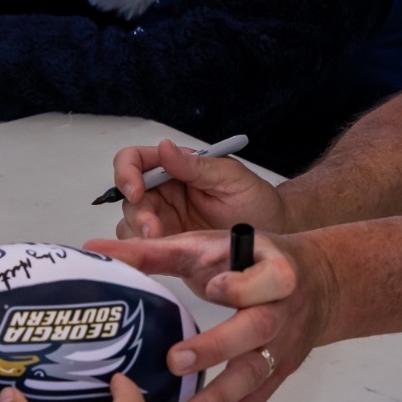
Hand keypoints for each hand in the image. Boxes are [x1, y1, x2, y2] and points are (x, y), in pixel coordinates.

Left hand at [95, 230, 334, 401]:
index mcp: (273, 271)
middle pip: (259, 329)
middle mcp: (283, 311)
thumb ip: (154, 250)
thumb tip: (93, 247)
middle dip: (220, 346)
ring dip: (222, 400)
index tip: (213, 288)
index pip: (269, 278)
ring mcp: (282, 347)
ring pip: (255, 375)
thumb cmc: (250, 259)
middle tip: (177, 362)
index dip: (244, 284)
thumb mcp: (210, 246)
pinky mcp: (277, 375)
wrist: (318, 282)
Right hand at [111, 139, 286, 238]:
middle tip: (154, 229)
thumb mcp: (231, 178)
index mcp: (176, 168)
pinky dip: (141, 250)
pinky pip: (141, 246)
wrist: (274, 234)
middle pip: (128, 195)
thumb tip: (164, 147)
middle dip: (136, 212)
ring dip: (137, 232)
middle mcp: (165, 192)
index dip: (127, 172)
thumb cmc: (257, 201)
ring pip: (130, 222)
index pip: (136, 160)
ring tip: (160, 242)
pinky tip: (159, 253)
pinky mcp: (168, 245)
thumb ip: (197, 167)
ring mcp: (164, 219)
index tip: (136, 190)